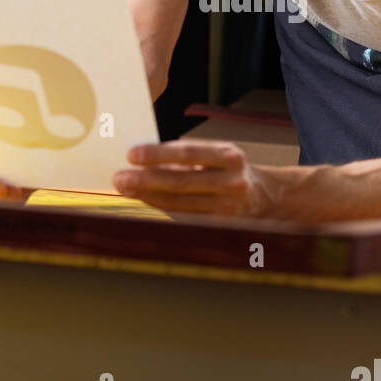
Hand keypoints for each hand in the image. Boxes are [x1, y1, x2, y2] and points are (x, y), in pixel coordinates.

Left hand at [113, 140, 276, 217]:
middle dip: (146, 180)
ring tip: (125, 189)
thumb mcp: (213, 154)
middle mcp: (233, 182)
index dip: (158, 154)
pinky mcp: (221, 227)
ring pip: (180, 204)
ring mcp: (229, 208)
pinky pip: (185, 218)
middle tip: (119, 177)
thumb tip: (140, 159)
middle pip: (181, 182)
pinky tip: (144, 202)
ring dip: (148, 197)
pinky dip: (162, 210)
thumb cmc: (224, 169)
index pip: (188, 153)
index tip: (130, 155)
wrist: (261, 196)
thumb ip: (183, 156)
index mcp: (229, 156)